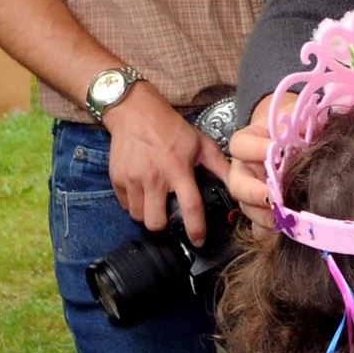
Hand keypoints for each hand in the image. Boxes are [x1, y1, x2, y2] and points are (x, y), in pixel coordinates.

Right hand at [102, 82, 229, 244]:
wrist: (135, 112)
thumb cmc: (170, 127)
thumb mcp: (200, 143)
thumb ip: (219, 165)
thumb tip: (235, 183)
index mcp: (178, 169)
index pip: (190, 207)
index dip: (196, 229)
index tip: (198, 240)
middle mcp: (154, 178)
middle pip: (156, 222)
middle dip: (164, 225)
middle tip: (168, 215)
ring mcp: (133, 179)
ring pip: (138, 216)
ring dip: (147, 214)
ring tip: (154, 202)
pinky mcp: (117, 178)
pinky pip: (124, 205)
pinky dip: (133, 203)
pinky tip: (141, 191)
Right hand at [225, 93, 288, 224]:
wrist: (294, 136)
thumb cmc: (293, 126)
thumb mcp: (295, 117)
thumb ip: (301, 123)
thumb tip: (318, 129)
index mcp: (247, 142)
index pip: (240, 145)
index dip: (255, 149)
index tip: (275, 150)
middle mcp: (243, 169)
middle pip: (237, 184)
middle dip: (254, 193)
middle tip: (273, 199)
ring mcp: (249, 191)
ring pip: (246, 208)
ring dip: (263, 216)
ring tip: (284, 220)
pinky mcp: (260, 210)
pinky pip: (256, 226)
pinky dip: (268, 231)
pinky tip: (283, 232)